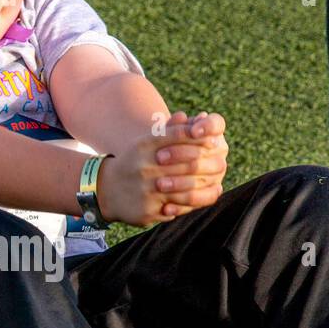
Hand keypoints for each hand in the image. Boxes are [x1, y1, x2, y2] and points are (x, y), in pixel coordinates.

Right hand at [97, 111, 228, 226]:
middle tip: (222, 162)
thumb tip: (197, 117)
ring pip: (186, 189)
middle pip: (188, 164)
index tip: (215, 139)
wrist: (106, 190)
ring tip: (217, 182)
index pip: (178, 136)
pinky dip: (192, 204)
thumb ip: (172, 130)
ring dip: (204, 186)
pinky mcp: (148, 210)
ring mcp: (146, 190)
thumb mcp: (147, 143)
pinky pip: (177, 208)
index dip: (200, 137)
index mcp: (145, 146)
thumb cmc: (134, 162)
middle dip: (208, 163)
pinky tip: (200, 199)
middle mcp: (145, 167)